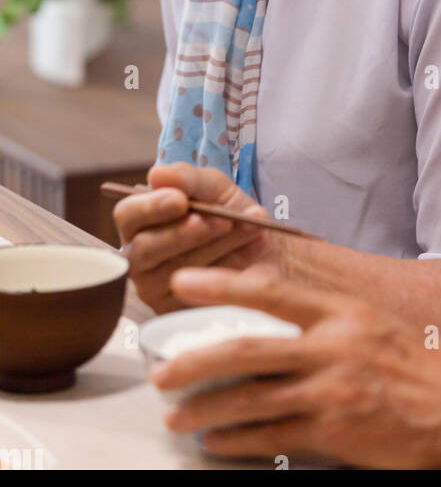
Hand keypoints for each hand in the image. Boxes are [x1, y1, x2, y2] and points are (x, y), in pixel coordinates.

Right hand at [113, 163, 274, 313]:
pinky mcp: (179, 312)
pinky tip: (251, 252)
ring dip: (217, 246)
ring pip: (175, 270)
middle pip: (145, 248)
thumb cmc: (230, 216)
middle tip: (223, 220)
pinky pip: (198, 294)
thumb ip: (189, 178)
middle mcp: (141, 258)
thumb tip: (156, 174)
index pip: (127, 214)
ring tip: (249, 229)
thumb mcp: (216, 189)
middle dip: (187, 232)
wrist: (267, 252)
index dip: (150, 206)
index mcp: (141, 223)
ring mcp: (156, 290)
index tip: (180, 200)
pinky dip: (229, 268)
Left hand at [151, 265, 440, 468]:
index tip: (186, 283)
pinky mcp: (336, 434)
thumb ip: (337, 324)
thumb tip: (290, 324)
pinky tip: (219, 445)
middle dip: (196, 359)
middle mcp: (335, 346)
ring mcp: (333, 391)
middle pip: (246, 348)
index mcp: (345, 312)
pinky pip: (273, 439)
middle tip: (163, 370)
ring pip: (251, 399)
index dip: (222, 286)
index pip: (271, 291)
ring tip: (179, 417)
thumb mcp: (383, 328)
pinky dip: (239, 443)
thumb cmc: (435, 367)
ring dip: (207, 410)